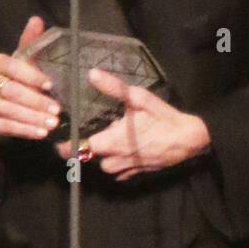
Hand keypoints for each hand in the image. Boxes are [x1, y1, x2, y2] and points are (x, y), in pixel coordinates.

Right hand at [0, 15, 62, 142]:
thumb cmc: (18, 79)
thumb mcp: (26, 61)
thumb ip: (31, 42)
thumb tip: (36, 19)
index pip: (11, 65)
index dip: (31, 75)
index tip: (50, 84)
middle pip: (10, 90)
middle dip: (35, 101)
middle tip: (56, 110)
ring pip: (6, 109)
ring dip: (31, 118)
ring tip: (52, 123)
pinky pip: (0, 126)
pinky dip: (21, 130)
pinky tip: (39, 133)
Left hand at [55, 66, 211, 181]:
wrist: (188, 140)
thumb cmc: (162, 118)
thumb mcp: (139, 98)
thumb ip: (114, 88)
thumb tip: (92, 74)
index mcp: (110, 142)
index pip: (76, 149)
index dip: (65, 145)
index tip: (60, 138)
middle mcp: (114, 159)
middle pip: (89, 157)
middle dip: (88, 146)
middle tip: (92, 131)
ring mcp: (125, 169)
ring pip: (104, 165)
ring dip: (104, 153)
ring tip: (112, 138)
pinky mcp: (136, 173)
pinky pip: (118, 171)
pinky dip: (118, 161)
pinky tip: (126, 148)